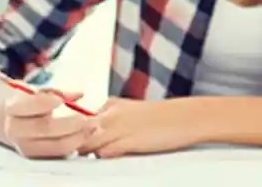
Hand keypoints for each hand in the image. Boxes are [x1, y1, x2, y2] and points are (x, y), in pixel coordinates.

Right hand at [2, 87, 96, 158]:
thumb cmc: (32, 102)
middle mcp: (15, 130)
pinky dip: (76, 145)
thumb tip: (79, 95)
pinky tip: (88, 136)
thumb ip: (56, 92)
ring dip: (77, 137)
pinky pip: (59, 154)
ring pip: (53, 146)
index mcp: (12, 108)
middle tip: (88, 118)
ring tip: (94, 127)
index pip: (24, 106)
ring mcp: (26, 147)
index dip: (42, 103)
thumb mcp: (39, 91)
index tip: (60, 101)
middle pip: (42, 129)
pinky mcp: (38, 158)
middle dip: (69, 124)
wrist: (17, 122)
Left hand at [79, 97, 201, 157]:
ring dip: (87, 152)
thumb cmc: (161, 118)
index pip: (78, 121)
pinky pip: (103, 152)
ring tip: (94, 156)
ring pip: (87, 143)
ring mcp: (118, 127)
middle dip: (76, 143)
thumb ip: (111, 121)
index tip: (77, 142)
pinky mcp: (127, 141)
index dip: (75, 134)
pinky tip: (110, 156)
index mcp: (110, 104)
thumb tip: (93, 137)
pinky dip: (101, 156)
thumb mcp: (131, 112)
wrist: (185, 117)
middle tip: (79, 153)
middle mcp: (110, 114)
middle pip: (78, 132)